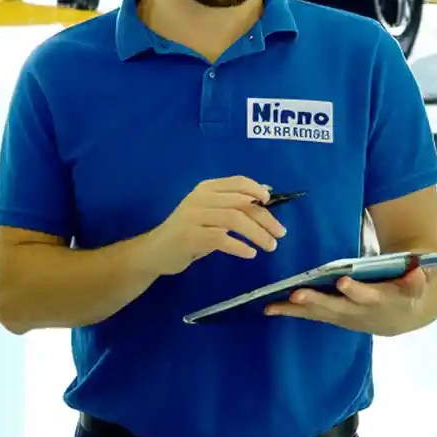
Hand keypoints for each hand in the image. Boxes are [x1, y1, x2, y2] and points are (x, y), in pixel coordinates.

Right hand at [139, 176, 285, 275]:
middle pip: (241, 203)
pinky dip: (239, 246)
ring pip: (234, 220)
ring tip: (270, 246)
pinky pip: (221, 239)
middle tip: (280, 234)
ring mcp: (194, 217)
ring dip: (257, 234)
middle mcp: (200, 198)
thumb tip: (264, 193)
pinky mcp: (190, 237)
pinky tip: (250, 254)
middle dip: (265, 218)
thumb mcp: (209, 212)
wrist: (156, 251)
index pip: (237, 182)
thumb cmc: (187, 231)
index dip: (257, 189)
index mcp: (206, 188)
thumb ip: (231, 203)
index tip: (271, 202)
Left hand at [264, 266, 427, 335]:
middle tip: (297, 294)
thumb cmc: (406, 290)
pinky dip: (290, 312)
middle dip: (316, 301)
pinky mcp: (333, 316)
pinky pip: (310, 314)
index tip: (344, 282)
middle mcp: (360, 313)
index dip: (357, 291)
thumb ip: (417, 278)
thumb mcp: (417, 283)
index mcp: (383, 300)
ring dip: (296, 309)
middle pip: (336, 307)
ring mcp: (344, 316)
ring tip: (272, 304)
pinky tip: (269, 307)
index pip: (369, 296)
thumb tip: (418, 271)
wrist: (402, 315)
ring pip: (318, 313)